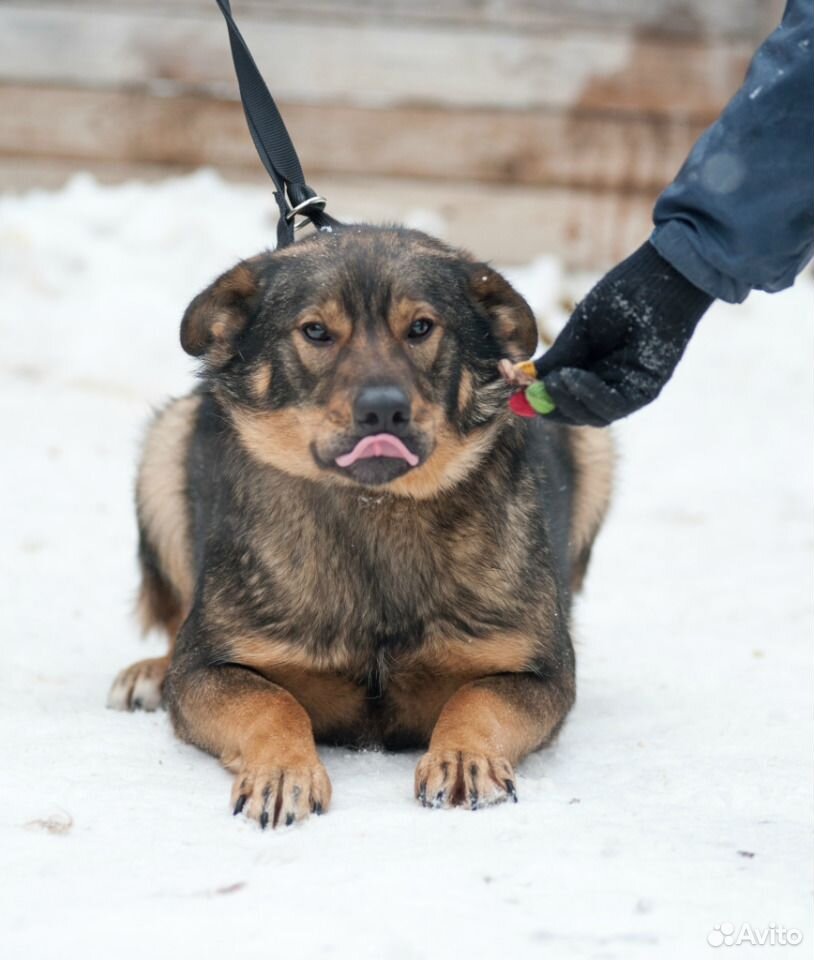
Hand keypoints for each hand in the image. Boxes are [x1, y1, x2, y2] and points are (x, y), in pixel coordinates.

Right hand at [508, 242, 713, 426]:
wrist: (661, 276)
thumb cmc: (622, 296)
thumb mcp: (579, 332)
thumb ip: (555, 360)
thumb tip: (521, 383)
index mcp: (591, 372)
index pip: (561, 399)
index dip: (536, 399)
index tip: (512, 390)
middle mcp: (609, 386)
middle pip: (574, 414)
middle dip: (548, 406)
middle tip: (528, 391)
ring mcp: (628, 390)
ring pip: (593, 416)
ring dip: (567, 402)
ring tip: (554, 380)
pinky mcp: (646, 389)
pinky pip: (613, 405)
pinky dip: (589, 396)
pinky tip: (573, 377)